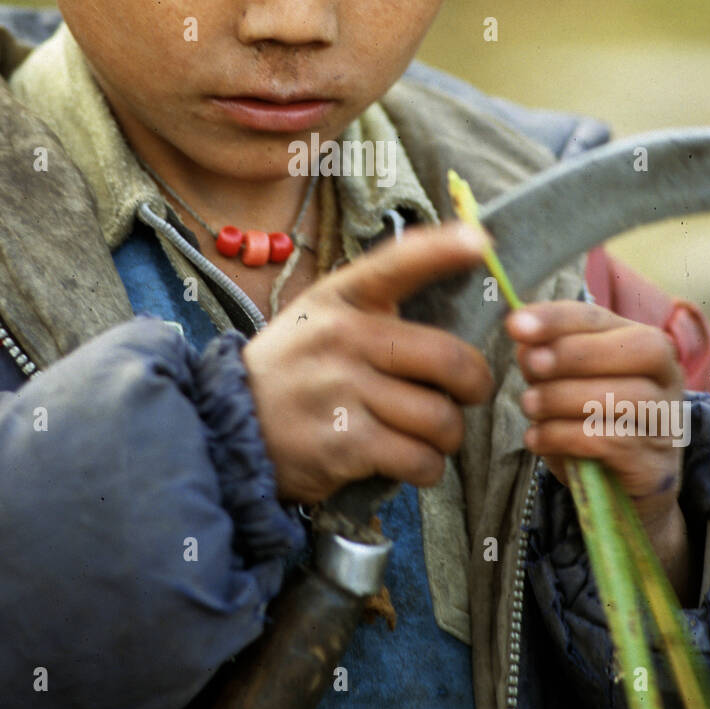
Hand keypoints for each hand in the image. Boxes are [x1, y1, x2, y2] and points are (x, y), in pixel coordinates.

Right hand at [242, 221, 493, 503]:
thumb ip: (377, 305)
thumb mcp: (321, 316)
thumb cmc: (296, 367)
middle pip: (449, 360)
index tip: (480, 242)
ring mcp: (341, 391)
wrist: (229, 424)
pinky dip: (426, 467)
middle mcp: (342, 337)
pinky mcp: (343, 445)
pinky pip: (419, 459)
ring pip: (440, 419)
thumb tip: (453, 292)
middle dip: (475, 386)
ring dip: (448, 436)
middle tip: (468, 395)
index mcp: (340, 297)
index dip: (443, 250)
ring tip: (428, 434)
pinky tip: (408, 459)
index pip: (396, 264)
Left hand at [504, 300, 686, 529]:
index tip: (515, 325)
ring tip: (529, 405)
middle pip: (635, 348)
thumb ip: (546, 359)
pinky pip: (611, 441)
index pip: (600, 318)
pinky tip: (536, 438)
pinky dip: (565, 436)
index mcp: (642, 343)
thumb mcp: (565, 384)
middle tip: (531, 365)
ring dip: (564, 397)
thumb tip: (524, 342)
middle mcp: (666, 377)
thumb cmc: (592, 422)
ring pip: (624, 396)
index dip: (557, 318)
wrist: (622, 488)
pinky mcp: (653, 464)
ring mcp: (666, 421)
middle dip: (573, 353)